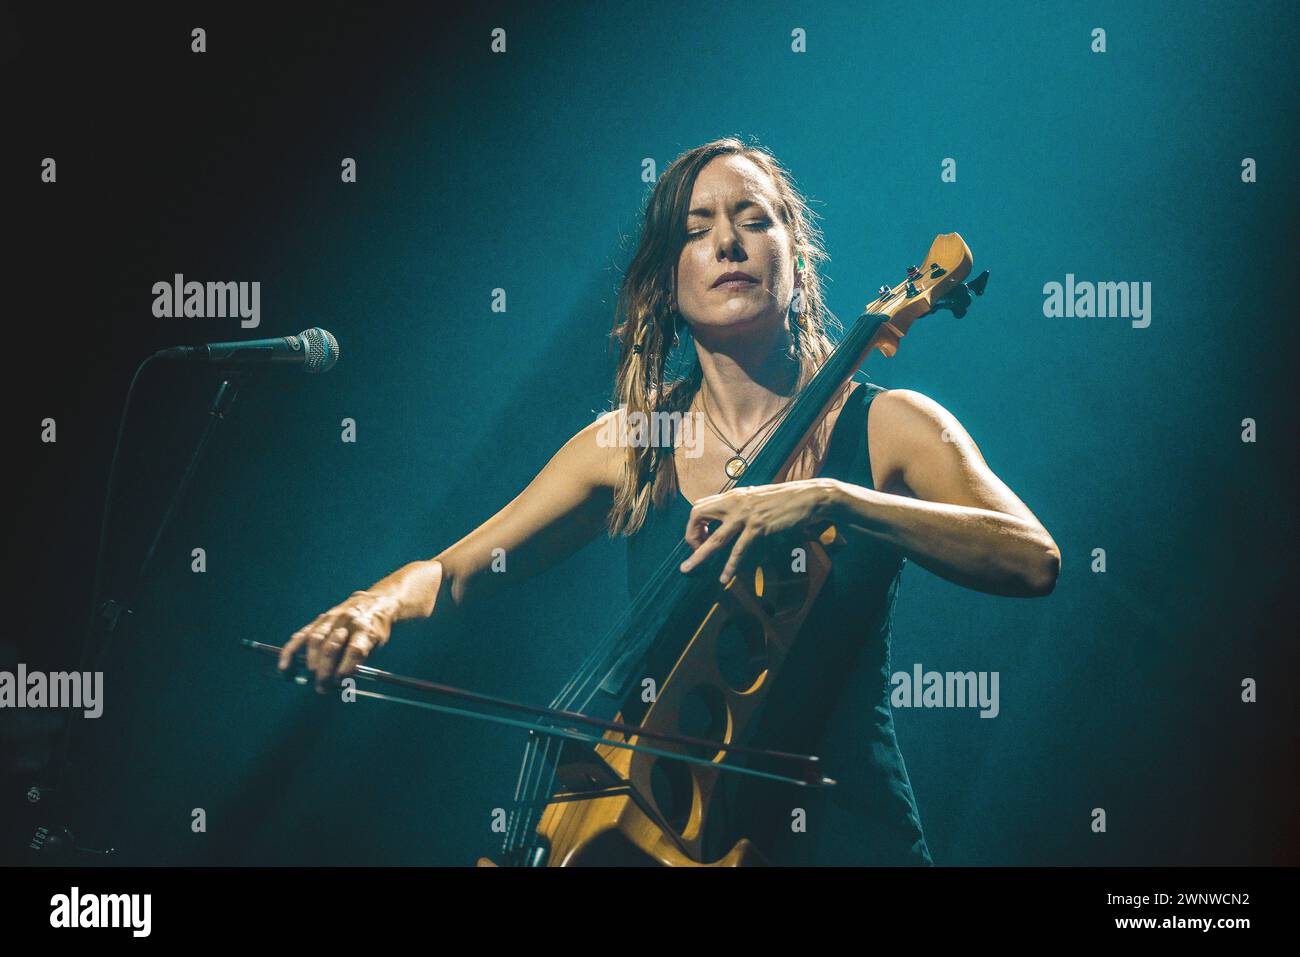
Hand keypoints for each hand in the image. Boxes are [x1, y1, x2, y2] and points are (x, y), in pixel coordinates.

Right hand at [279, 590, 398, 692]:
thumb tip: (341, 682)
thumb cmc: (375, 628)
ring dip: (312, 662)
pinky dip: (290, 652)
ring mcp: (330, 620)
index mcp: (365, 629)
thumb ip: (360, 660)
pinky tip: (284, 666)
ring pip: (315, 640)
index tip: (341, 681)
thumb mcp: (377, 643)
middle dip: (325, 670)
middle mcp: (346, 622)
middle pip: (331, 646)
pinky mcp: (318, 621)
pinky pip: (300, 636)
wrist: (373, 603)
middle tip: (323, 687)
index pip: (355, 649)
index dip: (347, 667)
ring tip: (313, 678)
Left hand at [679, 478, 842, 583]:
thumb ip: (742, 507)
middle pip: (698, 515)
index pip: (701, 505)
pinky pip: (739, 549)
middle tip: (694, 552)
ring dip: (699, 555)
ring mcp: (746, 515)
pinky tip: (724, 577)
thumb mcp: (758, 498)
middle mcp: (735, 502)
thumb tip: (731, 521)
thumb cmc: (786, 499)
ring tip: (688, 569)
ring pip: (715, 538)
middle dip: (691, 536)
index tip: (699, 538)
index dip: (694, 523)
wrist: (809, 496)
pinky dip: (730, 565)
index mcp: (733, 496)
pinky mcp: (759, 528)